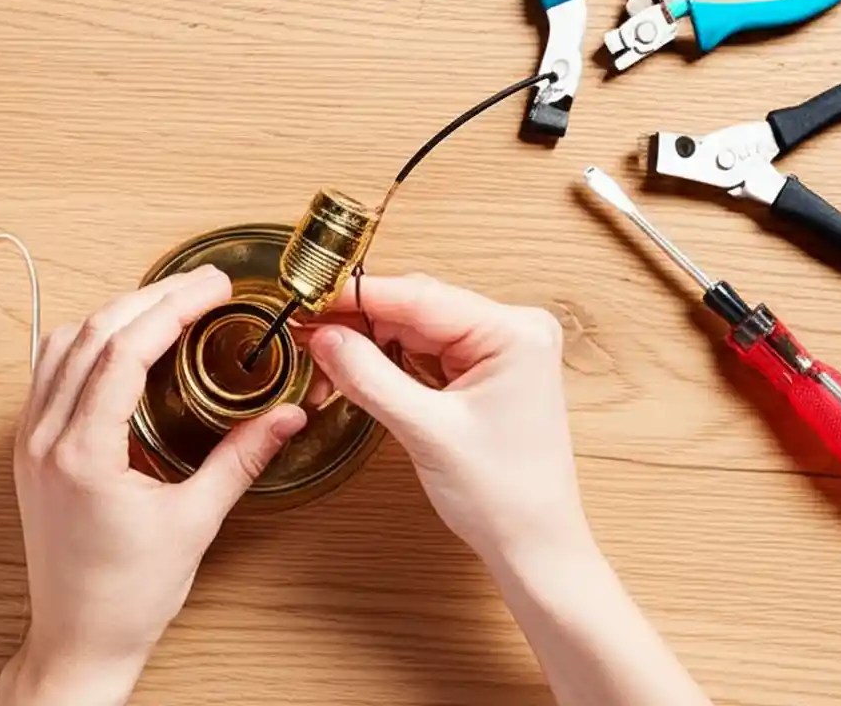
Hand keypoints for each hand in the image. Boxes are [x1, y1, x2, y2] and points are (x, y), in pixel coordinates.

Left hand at [0, 265, 306, 705]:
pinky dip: (88, 344)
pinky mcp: (31, 452)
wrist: (79, 640)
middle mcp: (45, 440)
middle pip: (90, 335)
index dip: (171, 307)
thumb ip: (240, 459)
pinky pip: (50, 374)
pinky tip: (120, 343)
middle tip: (200, 284)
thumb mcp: (195, 522)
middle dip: (148, 298)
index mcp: (81, 454)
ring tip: (165, 303)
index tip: (211, 286)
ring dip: (114, 314)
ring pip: (62, 347)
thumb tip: (286, 417)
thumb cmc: (127, 595)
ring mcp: (30, 443)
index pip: (122, 351)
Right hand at [303, 273, 585, 563]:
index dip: (357, 296)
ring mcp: (502, 350)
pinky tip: (360, 368)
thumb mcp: (426, 431)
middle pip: (417, 308)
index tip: (310, 297)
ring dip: (372, 341)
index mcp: (514, 333)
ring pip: (418, 329)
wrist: (532, 545)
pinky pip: (428, 351)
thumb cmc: (503, 496)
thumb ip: (370, 377)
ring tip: (327, 355)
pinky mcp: (486, 372)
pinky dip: (391, 360)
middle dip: (360, 321)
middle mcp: (514, 330)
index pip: (420, 297)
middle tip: (308, 330)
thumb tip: (326, 337)